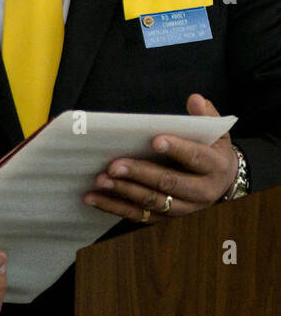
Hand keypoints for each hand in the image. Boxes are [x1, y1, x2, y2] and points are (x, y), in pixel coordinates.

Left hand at [83, 93, 235, 223]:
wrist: (222, 183)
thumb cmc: (211, 152)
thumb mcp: (215, 133)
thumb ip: (205, 116)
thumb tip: (195, 99)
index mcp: (214, 167)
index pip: (195, 157)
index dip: (177, 149)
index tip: (155, 140)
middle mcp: (202, 192)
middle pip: (169, 183)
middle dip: (140, 174)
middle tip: (114, 165)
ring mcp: (183, 207)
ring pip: (151, 201)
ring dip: (123, 191)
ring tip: (100, 179)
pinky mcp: (166, 217)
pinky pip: (138, 215)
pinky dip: (113, 207)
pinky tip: (93, 198)